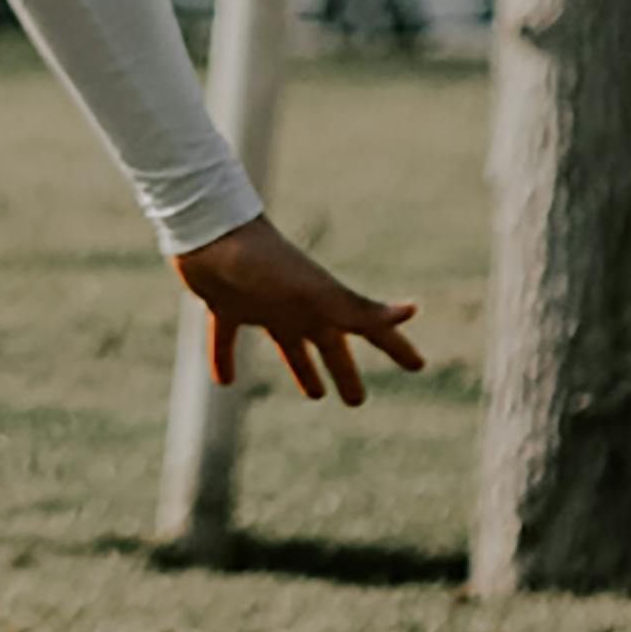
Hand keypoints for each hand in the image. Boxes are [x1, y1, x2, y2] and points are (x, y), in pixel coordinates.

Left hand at [171, 212, 424, 406]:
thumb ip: (362, 309)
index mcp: (323, 305)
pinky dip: (226, 359)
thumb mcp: (318, 293)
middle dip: (343, 372)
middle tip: (355, 400)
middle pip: (328, 347)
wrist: (211, 231)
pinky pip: (227, 339)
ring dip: (302, 368)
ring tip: (315, 394)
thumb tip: (412, 310)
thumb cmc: (267, 263)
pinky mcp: (225, 303)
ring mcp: (262, 304)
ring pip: (288, 344)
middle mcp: (298, 306)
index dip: (395, 348)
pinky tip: (224, 381)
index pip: (369, 330)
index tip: (419, 365)